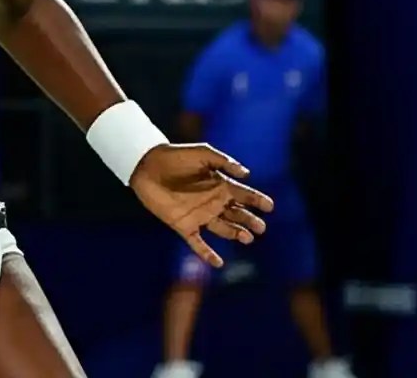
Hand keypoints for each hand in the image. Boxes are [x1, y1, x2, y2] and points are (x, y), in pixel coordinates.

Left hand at [129, 144, 273, 268]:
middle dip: (250, 221)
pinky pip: (198, 243)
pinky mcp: (184, 225)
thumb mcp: (201, 152)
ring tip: (247, 239)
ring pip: (224, 229)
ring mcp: (199, 215)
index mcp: (220, 185)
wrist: (146, 165)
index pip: (245, 195)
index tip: (269, 207)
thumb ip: (223, 161)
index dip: (258, 201)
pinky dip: (207, 254)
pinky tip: (218, 263)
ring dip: (236, 234)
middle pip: (238, 215)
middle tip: (260, 227)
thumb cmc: (175, 156)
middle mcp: (213, 202)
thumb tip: (247, 174)